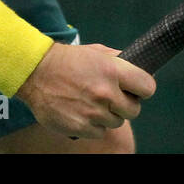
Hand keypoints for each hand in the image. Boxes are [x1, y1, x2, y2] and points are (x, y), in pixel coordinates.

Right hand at [16, 42, 155, 138]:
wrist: (36, 72)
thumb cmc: (68, 60)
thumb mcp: (96, 51)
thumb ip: (118, 59)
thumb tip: (139, 67)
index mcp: (113, 71)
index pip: (147, 87)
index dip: (142, 88)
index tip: (136, 88)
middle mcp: (106, 93)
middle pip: (134, 110)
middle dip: (125, 104)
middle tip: (112, 98)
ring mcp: (93, 112)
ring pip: (116, 123)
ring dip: (108, 115)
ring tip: (93, 103)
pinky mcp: (80, 127)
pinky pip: (99, 132)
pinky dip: (94, 125)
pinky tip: (83, 112)